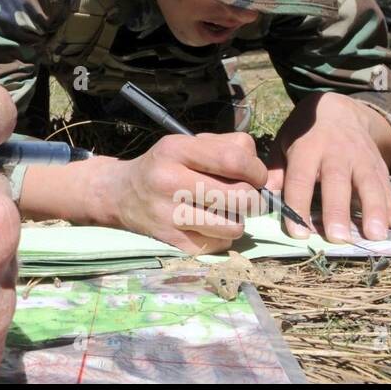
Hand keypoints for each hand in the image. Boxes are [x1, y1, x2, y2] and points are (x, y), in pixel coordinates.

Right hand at [96, 132, 267, 254]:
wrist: (120, 194)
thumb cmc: (166, 165)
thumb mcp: (190, 144)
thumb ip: (231, 150)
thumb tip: (270, 180)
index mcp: (175, 150)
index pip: (233, 159)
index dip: (256, 170)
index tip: (256, 175)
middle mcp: (169, 182)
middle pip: (239, 197)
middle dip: (252, 198)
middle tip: (244, 195)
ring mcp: (168, 215)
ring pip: (234, 226)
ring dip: (237, 220)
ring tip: (224, 211)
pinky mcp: (172, 241)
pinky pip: (219, 245)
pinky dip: (221, 236)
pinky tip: (207, 224)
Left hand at [267, 93, 390, 242]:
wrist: (339, 109)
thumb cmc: (304, 134)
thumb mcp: (284, 142)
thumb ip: (276, 169)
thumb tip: (265, 195)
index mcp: (307, 148)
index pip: (301, 179)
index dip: (298, 205)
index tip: (298, 233)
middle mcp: (336, 153)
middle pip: (337, 183)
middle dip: (338, 211)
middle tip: (339, 238)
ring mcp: (361, 159)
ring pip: (369, 185)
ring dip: (374, 211)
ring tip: (376, 236)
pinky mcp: (379, 166)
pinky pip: (387, 187)